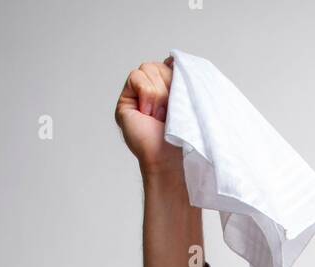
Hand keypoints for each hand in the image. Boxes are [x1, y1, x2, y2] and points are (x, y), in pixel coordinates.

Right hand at [114, 57, 181, 176]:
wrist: (170, 159)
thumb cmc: (183, 138)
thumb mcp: (189, 101)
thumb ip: (182, 79)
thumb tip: (172, 59)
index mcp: (169, 90)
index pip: (171, 64)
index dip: (177, 78)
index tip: (183, 100)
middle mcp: (152, 91)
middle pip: (160, 65)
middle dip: (169, 88)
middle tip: (170, 113)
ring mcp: (137, 96)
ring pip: (149, 68)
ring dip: (159, 94)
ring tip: (160, 116)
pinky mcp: (125, 101)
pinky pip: (136, 77)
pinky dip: (147, 94)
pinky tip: (148, 114)